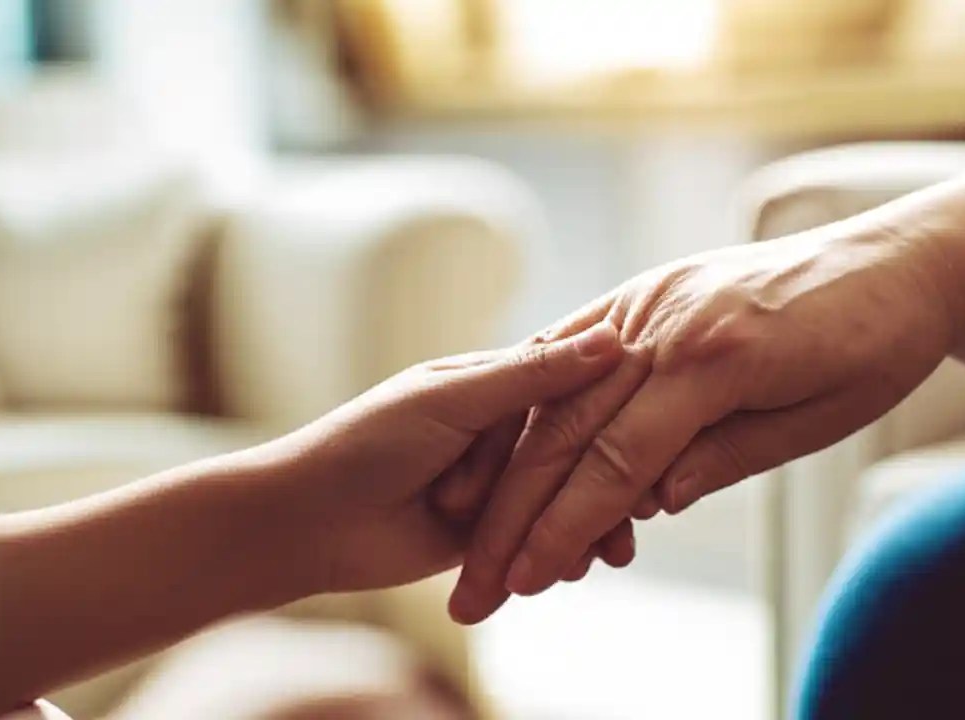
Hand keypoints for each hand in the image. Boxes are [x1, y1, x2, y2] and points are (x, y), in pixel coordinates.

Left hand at [264, 322, 623, 594]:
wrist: (307, 525)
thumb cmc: (368, 445)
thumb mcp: (455, 401)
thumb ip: (532, 377)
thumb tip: (613, 338)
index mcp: (492, 381)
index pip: (571, 384)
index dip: (613, 402)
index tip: (657, 416)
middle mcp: (498, 430)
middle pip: (575, 447)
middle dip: (609, 475)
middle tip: (651, 501)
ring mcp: (494, 484)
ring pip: (562, 496)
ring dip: (590, 520)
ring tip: (617, 549)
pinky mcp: (487, 535)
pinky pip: (537, 539)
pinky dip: (561, 551)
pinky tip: (584, 565)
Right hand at [448, 222, 954, 622]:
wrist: (895, 261)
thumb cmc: (875, 346)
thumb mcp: (818, 421)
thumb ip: (726, 457)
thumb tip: (651, 500)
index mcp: (718, 357)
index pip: (620, 458)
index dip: (566, 525)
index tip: (526, 578)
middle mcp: (669, 319)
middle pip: (568, 428)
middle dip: (516, 513)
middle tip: (479, 581)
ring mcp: (651, 296)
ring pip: (558, 391)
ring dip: (512, 467)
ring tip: (482, 531)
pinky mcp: (646, 289)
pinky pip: (571, 346)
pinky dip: (535, 400)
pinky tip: (506, 447)